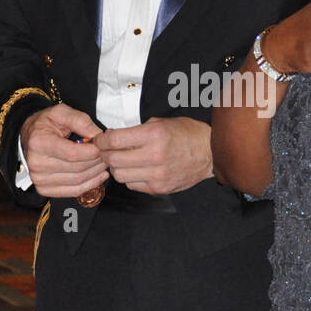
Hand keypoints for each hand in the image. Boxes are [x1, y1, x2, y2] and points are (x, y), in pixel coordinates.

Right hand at [20, 104, 108, 197]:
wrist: (28, 136)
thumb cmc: (45, 124)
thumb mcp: (61, 112)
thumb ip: (81, 121)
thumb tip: (98, 136)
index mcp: (39, 142)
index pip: (72, 153)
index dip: (92, 152)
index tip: (103, 146)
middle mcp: (37, 163)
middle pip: (77, 168)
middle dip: (97, 161)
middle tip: (107, 154)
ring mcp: (39, 179)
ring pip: (78, 181)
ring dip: (96, 173)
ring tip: (104, 163)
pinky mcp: (44, 189)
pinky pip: (73, 191)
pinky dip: (90, 185)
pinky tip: (99, 176)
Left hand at [96, 116, 212, 194]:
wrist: (210, 153)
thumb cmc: (186, 134)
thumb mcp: (161, 122)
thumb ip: (137, 130)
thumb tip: (114, 137)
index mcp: (153, 135)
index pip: (114, 140)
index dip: (102, 140)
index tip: (100, 140)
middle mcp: (154, 155)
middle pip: (113, 160)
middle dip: (105, 154)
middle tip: (106, 151)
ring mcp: (157, 174)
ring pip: (120, 175)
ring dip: (116, 167)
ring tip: (121, 160)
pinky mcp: (159, 187)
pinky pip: (132, 185)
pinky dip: (129, 177)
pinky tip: (135, 169)